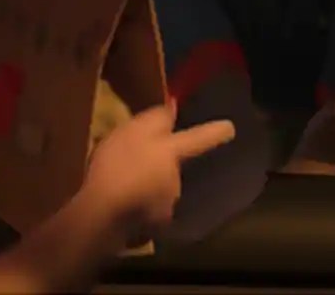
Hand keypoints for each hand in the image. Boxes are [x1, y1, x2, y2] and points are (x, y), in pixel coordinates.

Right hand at [80, 100, 234, 246]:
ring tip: (119, 184)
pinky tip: (120, 204)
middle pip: (172, 167)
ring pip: (159, 189)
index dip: (216, 132)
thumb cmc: (117, 164)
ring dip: (146, 186)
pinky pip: (147, 211)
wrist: (102, 211)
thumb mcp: (132, 130)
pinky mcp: (153, 226)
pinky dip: (138, 207)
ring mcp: (166, 205)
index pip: (200, 138)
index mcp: (172, 152)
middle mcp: (176, 178)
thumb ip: (157, 119)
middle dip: (158, 165)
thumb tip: (174, 108)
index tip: (231, 128)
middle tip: (130, 162)